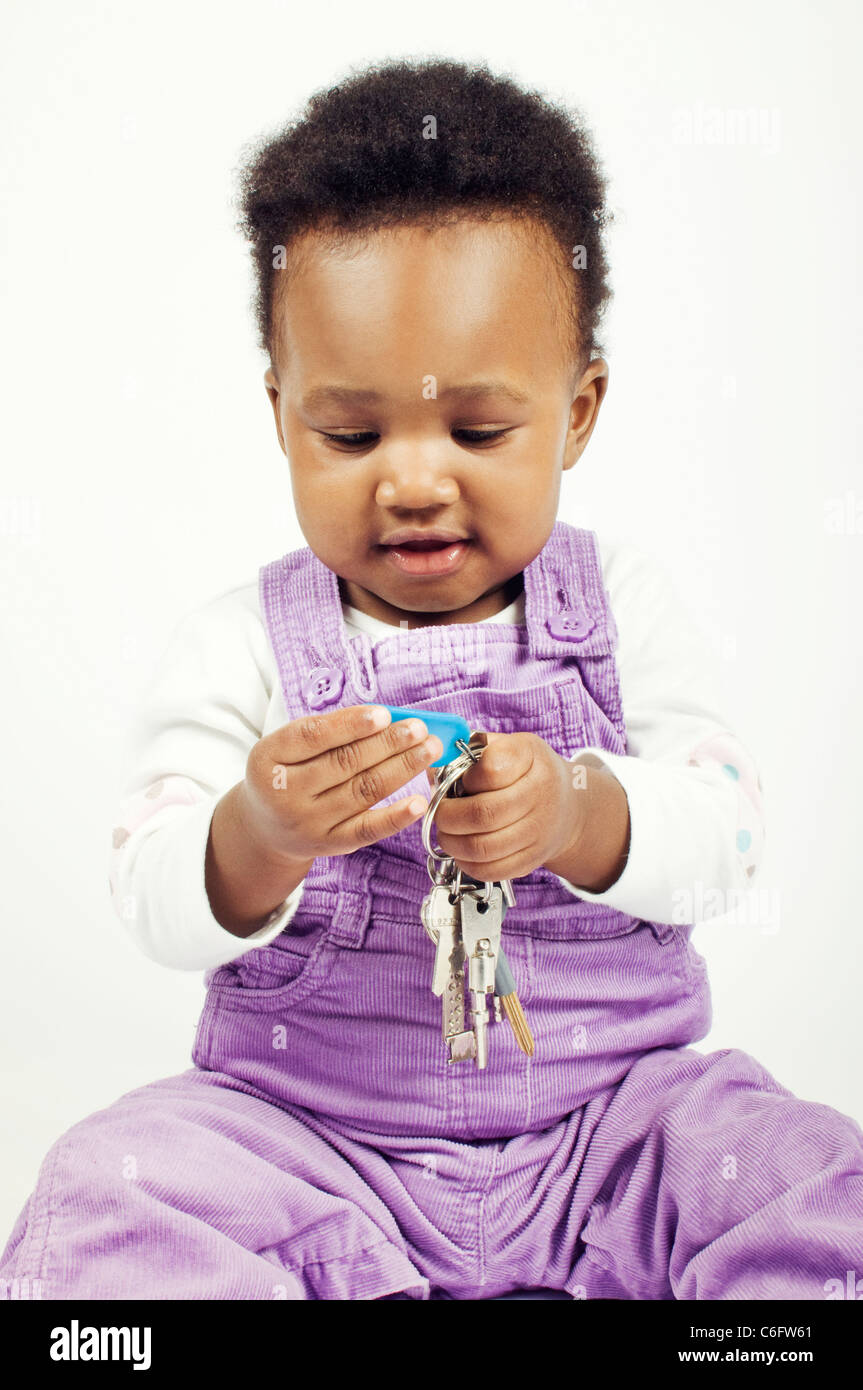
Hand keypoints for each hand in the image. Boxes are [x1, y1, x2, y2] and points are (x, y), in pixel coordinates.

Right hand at [239, 704, 442, 864]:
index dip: (351, 724)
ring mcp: (309, 821)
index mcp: (268, 757)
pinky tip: (419, 802)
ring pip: (363, 791)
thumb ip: (328, 731)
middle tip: (418, 729)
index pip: (313, 736)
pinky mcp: (330, 843)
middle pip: (344, 763)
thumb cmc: (285, 773)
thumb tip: (386, 720)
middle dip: (388, 743)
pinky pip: (368, 829)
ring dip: (402, 768)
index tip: (384, 715)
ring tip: (428, 750)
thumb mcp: (286, 747)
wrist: (265, 828)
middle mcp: (285, 792)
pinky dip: (396, 816)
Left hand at [428, 733, 629, 890]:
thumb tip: (431, 767)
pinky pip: (492, 870)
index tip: (459, 780)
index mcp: (530, 757)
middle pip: (483, 814)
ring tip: (446, 832)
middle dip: (448, 816)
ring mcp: (538, 831)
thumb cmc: (526, 771)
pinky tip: (463, 850)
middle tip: (440, 812)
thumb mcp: (507, 745)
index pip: (490, 771)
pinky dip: (468, 863)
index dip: (464, 778)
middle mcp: (540, 794)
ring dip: (452, 842)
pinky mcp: (532, 859)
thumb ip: (470, 751)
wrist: (566, 805)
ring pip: (483, 847)